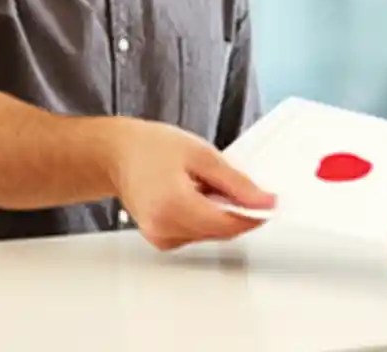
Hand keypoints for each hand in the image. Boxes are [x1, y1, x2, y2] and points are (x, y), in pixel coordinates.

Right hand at [110, 119, 274, 249]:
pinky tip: (193, 195)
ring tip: (203, 184)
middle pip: (221, 231)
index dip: (254, 215)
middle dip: (236, 211)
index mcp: (174, 206)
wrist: (117, 153)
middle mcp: (164, 228)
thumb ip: (237, 183)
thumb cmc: (151, 147)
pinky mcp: (160, 239)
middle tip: (233, 183)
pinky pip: (196, 234)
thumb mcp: (202, 155)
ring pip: (211, 234)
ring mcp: (160, 237)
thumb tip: (265, 201)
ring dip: (219, 213)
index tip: (270, 203)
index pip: (229, 224)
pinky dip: (204, 218)